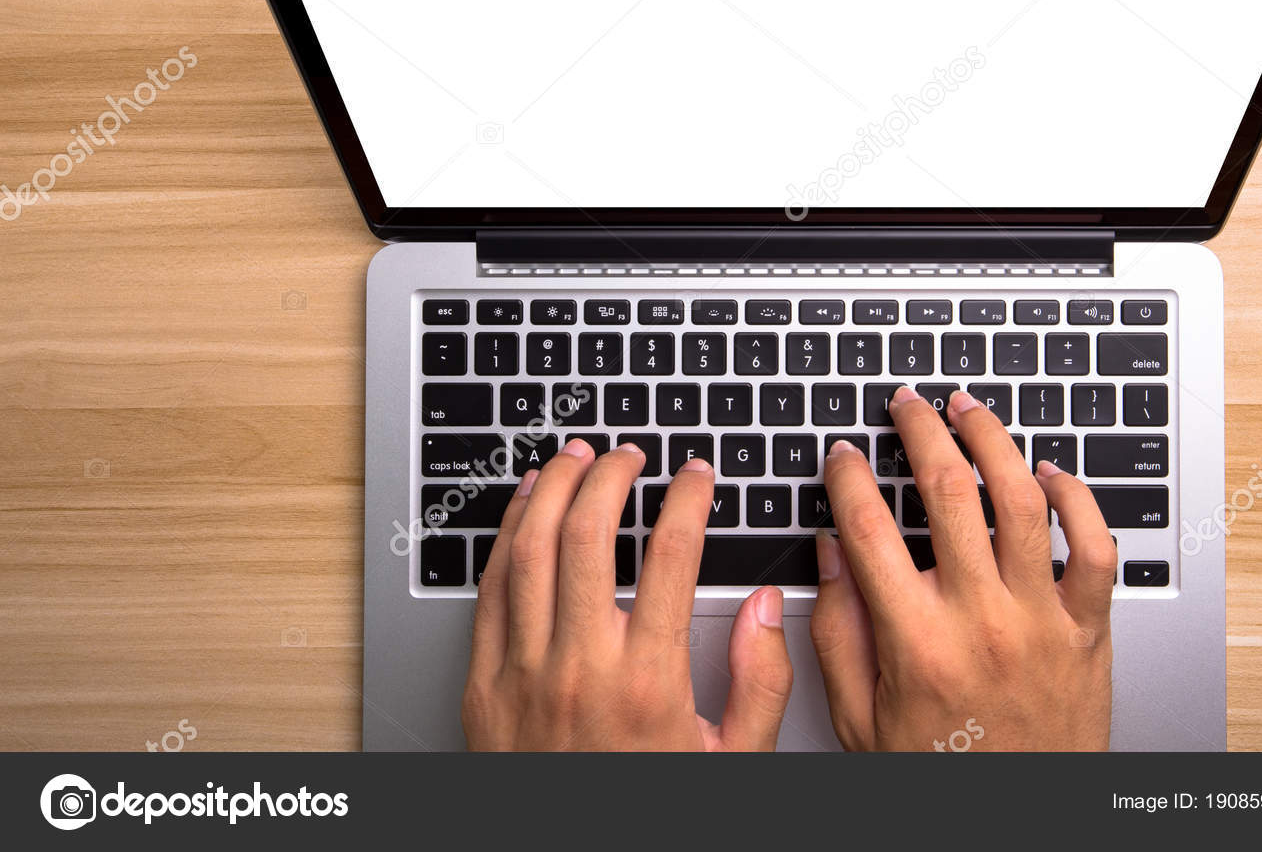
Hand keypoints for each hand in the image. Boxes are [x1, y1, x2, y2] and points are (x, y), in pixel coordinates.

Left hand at [462, 440, 793, 749]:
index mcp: (648, 681)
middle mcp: (580, 668)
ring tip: (576, 460)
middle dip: (613, 476)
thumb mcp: (731, 762)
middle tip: (631, 456)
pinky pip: (489, 591)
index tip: (696, 476)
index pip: (670, 553)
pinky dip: (505, 536)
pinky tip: (523, 509)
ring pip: (529, 549)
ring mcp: (523, 674)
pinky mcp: (483, 686)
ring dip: (552, 489)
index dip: (688, 498)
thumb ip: (760, 681)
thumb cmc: (648, 815)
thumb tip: (767, 608)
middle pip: (588, 533)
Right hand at [810, 386, 1115, 750]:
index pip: (869, 528)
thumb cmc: (942, 772)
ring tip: (970, 411)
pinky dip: (1077, 498)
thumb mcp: (860, 718)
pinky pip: (1094, 547)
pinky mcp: (1088, 629)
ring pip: (1021, 499)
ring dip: (992, 439)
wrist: (1022, 820)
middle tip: (908, 404)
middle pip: (945, 490)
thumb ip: (838, 633)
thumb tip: (829, 554)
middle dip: (920, 429)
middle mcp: (980, 620)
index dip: (848, 477)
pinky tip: (1051, 473)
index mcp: (916, 641)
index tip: (842, 456)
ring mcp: (1040, 620)